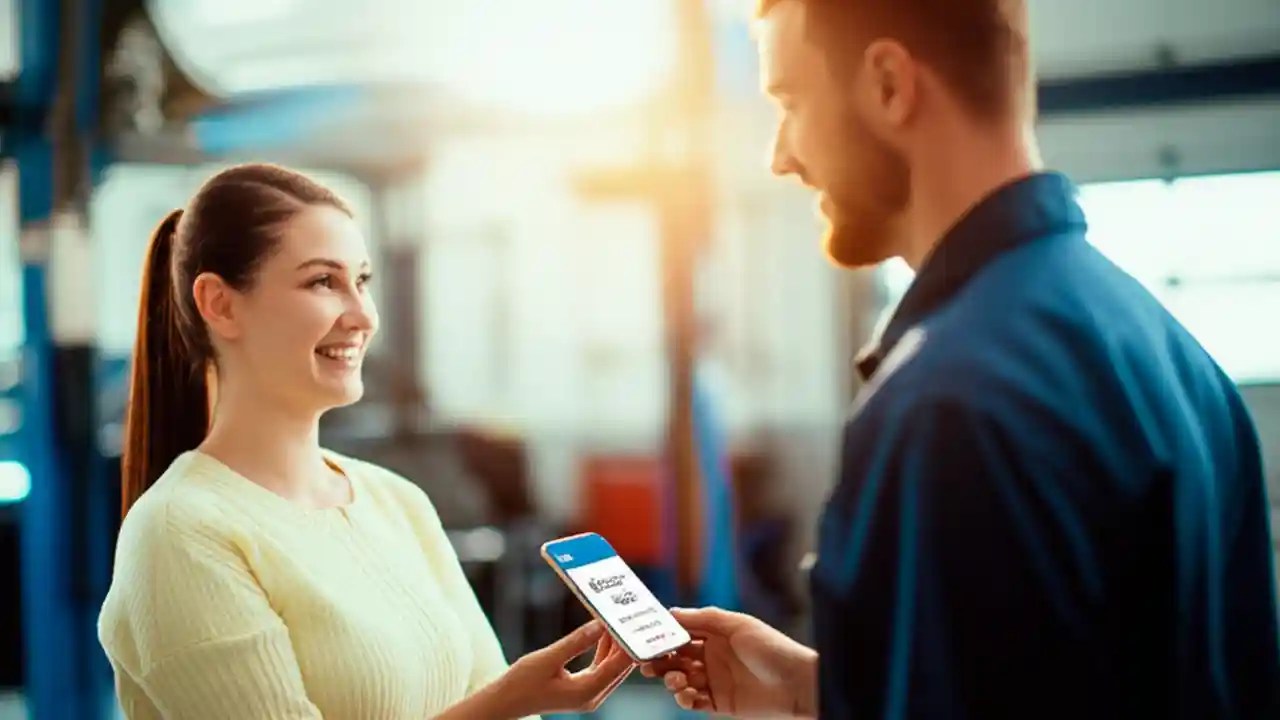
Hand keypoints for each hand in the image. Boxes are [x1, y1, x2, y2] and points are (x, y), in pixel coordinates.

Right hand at [480, 620, 634, 717]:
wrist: (505, 701)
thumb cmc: (522, 682)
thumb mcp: (549, 658)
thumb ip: (577, 641)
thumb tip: (600, 624)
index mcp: (586, 691)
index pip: (618, 666)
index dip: (629, 643)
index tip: (635, 623)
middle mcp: (591, 697)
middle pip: (619, 668)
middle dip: (625, 643)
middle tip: (629, 617)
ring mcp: (587, 695)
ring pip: (611, 668)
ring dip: (614, 646)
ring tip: (617, 620)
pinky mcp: (581, 690)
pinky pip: (600, 669)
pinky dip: (603, 652)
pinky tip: (602, 633)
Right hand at [640, 607, 817, 718]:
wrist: (797, 684)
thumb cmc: (772, 648)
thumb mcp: (737, 624)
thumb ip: (704, 618)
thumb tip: (671, 612)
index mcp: (716, 635)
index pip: (682, 634)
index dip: (663, 637)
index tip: (645, 640)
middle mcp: (712, 657)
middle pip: (677, 659)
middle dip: (661, 662)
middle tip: (648, 665)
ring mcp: (715, 681)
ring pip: (681, 681)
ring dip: (672, 681)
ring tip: (676, 681)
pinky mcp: (720, 703)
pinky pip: (694, 702)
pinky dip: (685, 700)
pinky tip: (686, 696)